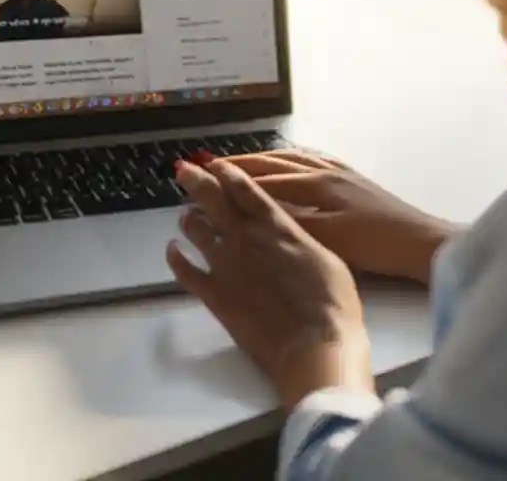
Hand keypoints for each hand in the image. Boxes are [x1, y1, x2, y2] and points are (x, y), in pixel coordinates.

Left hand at [168, 157, 375, 408]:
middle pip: (212, 199)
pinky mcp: (213, 293)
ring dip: (189, 219)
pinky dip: (175, 257)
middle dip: (195, 180)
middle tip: (184, 170)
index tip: (214, 162)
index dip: (226, 172)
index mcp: (276, 224)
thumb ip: (299, 239)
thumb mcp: (326, 257)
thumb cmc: (333, 302)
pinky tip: (173, 250)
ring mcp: (225, 264)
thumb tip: (288, 233)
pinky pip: (183, 269)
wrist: (315, 344)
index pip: (244, 188)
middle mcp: (245, 237)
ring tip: (186, 216)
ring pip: (195, 230)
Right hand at [224, 151, 463, 283]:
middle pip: (276, 162)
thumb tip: (256, 210)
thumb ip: (292, 221)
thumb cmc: (375, 246)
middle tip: (211, 162)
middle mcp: (325, 172)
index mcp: (317, 185)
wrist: (419, 242)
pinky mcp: (353, 179)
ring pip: (293, 158)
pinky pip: (313, 160)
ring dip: (265, 157)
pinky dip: (292, 158)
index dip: (233, 177)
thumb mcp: (329, 238)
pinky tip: (289, 161)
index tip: (205, 174)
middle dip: (242, 162)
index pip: (266, 179)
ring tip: (242, 158)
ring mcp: (340, 173)